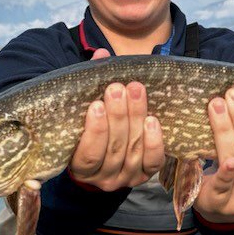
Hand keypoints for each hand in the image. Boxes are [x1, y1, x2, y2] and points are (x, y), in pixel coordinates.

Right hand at [69, 49, 165, 190]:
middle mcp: (103, 179)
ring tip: (135, 91)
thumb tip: (102, 55)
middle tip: (118, 88)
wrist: (109, 150)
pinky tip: (152, 119)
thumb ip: (91, 86)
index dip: (94, 131)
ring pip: (133, 151)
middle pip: (114, 149)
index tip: (96, 104)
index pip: (87, 155)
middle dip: (117, 116)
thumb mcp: (85, 111)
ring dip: (135, 118)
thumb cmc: (93, 125)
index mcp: (80, 168)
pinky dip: (154, 141)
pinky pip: (153, 161)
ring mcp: (126, 178)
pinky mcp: (146, 175)